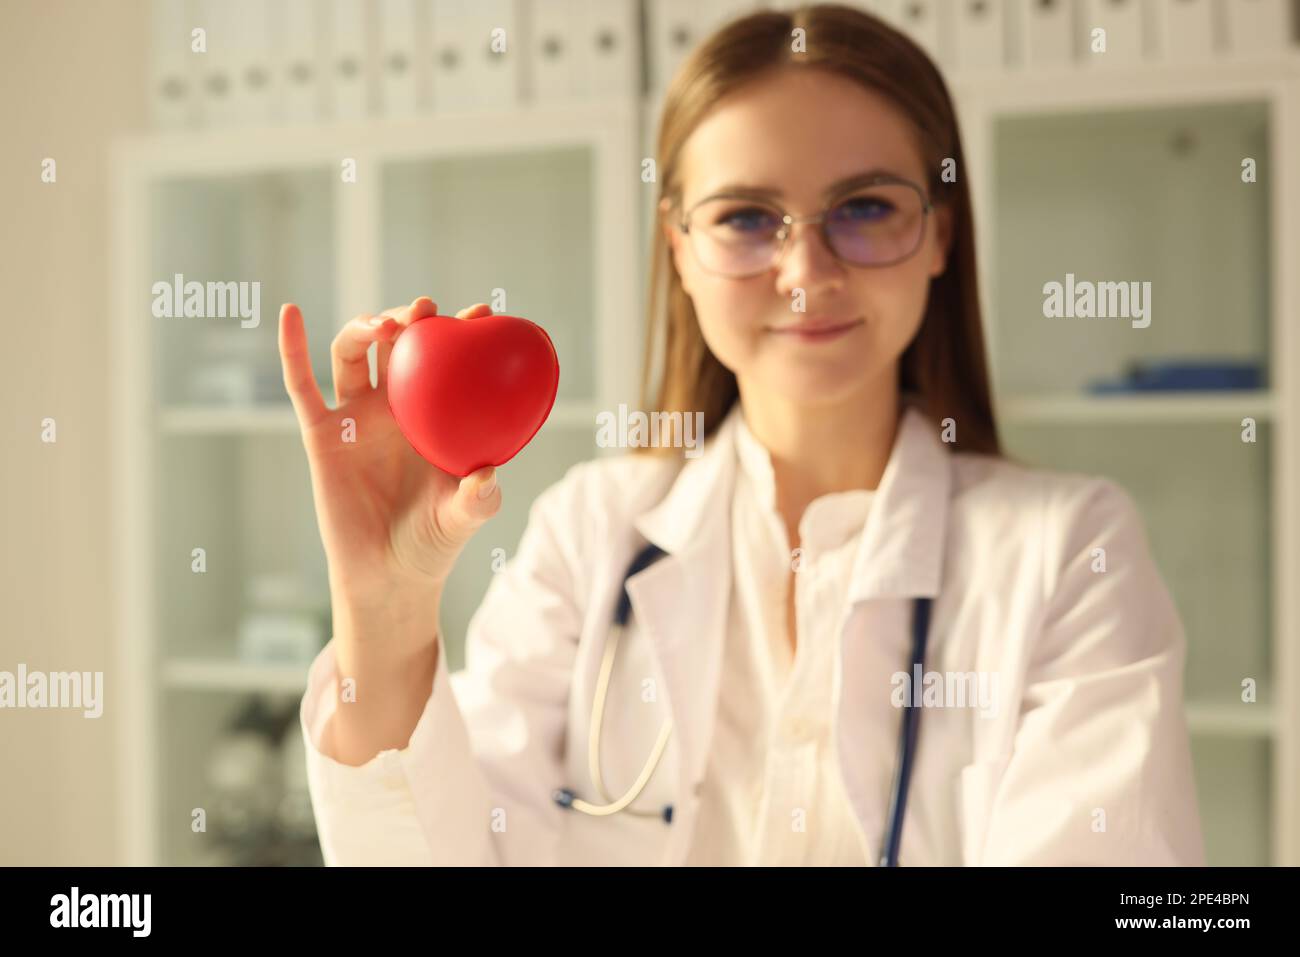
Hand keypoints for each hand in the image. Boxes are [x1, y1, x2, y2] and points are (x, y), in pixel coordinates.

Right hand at [277, 297, 502, 615]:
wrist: (388, 576)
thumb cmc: (432, 544)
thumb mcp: (463, 519)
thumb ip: (478, 498)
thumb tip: (487, 474)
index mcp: (434, 415)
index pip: (448, 361)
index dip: (462, 332)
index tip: (483, 314)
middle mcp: (395, 408)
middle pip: (398, 344)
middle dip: (411, 318)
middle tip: (426, 310)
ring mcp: (357, 417)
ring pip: (354, 354)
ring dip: (366, 327)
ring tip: (386, 325)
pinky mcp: (321, 434)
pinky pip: (302, 386)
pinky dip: (293, 347)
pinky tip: (291, 313)